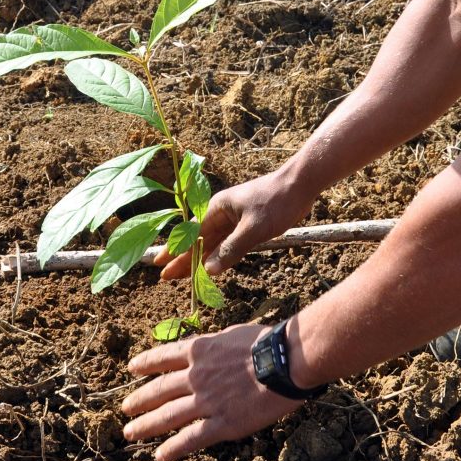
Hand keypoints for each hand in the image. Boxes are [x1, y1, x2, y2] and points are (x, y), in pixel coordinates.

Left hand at [122, 322, 301, 460]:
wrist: (285, 361)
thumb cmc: (266, 342)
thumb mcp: (231, 334)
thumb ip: (212, 344)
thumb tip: (203, 347)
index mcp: (199, 351)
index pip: (163, 357)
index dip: (145, 363)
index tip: (131, 368)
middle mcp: (196, 376)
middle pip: (159, 390)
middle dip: (139, 401)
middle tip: (124, 409)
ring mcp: (206, 402)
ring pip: (168, 416)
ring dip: (146, 426)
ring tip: (131, 433)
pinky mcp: (222, 423)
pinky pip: (192, 439)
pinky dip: (173, 448)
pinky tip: (159, 455)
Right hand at [155, 168, 316, 279]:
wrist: (300, 185)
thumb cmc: (276, 202)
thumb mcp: (253, 230)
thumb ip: (230, 250)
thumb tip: (207, 270)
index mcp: (217, 208)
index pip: (190, 235)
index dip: (176, 252)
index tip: (160, 266)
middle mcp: (222, 212)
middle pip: (198, 239)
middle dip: (182, 258)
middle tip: (166, 276)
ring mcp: (234, 218)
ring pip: (212, 242)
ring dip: (199, 257)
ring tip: (184, 274)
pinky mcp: (246, 223)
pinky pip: (226, 241)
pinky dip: (217, 253)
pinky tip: (211, 263)